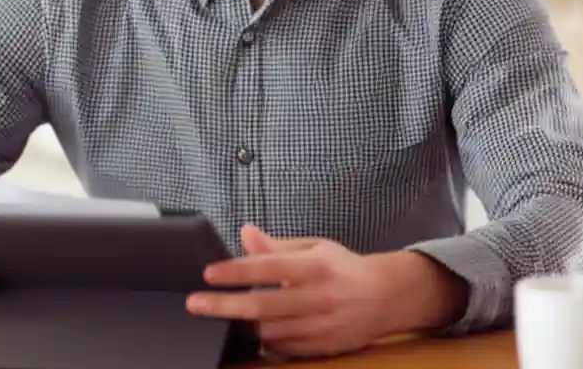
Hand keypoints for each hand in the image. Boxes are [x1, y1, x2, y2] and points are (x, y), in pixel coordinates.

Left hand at [186, 225, 465, 358]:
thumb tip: (244, 232)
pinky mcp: (323, 347)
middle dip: (224, 305)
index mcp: (315, 266)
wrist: (387, 297)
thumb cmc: (343, 268)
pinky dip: (265, 342)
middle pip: (263, 305)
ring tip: (217, 317)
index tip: (209, 273)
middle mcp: (318, 297)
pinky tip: (250, 332)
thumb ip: (276, 246)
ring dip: (242, 326)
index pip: (268, 267)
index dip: (236, 271)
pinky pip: (284, 349)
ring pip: (270, 332)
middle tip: (195, 303)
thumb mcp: (313, 247)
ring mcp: (322, 326)